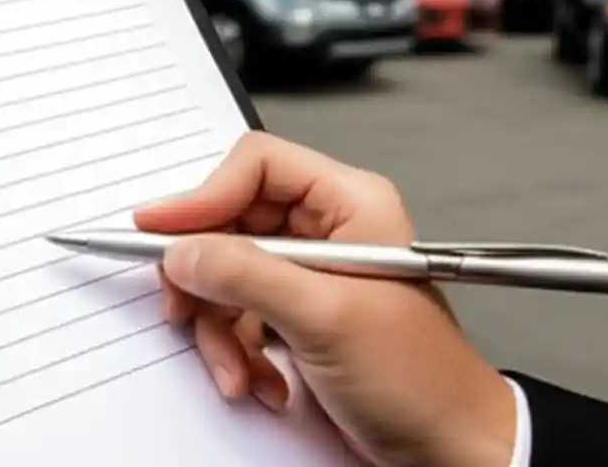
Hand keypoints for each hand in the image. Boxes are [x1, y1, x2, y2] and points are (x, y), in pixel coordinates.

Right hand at [133, 131, 515, 466]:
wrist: (446, 448)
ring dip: (219, 328)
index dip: (204, 195)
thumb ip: (246, 276)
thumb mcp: (325, 318)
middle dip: (206, 278)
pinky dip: (234, 351)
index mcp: (349, 204)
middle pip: (230, 223)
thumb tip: (182, 251)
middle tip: (184, 307)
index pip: (257, 168)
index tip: (161, 230)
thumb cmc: (421, 379)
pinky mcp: (295, 316)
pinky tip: (258, 379)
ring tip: (235, 368)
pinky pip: (236, 315)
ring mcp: (309, 275)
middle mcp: (327, 230)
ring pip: (225, 276)